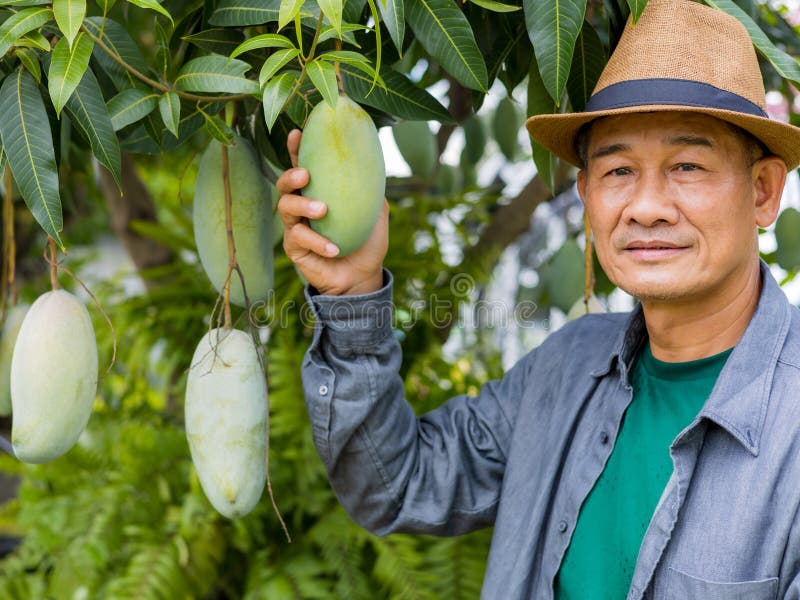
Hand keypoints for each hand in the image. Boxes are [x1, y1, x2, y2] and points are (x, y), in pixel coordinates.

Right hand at [277, 129, 387, 295]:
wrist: (363, 276)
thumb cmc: (367, 242)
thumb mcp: (375, 213)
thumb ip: (372, 190)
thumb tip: (375, 164)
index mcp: (320, 191)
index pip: (304, 165)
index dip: (297, 148)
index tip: (298, 132)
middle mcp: (302, 206)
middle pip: (284, 183)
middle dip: (290, 174)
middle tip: (306, 175)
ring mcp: (295, 227)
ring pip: (285, 207)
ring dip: (303, 205)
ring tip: (323, 210)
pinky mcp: (294, 248)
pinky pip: (298, 239)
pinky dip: (317, 242)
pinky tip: (334, 248)